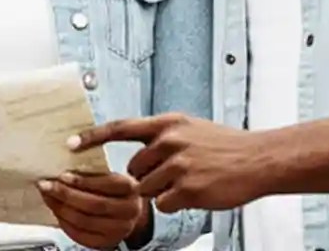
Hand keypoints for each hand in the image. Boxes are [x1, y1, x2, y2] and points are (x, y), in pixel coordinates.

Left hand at [37, 172, 150, 249]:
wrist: (126, 211)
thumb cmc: (114, 189)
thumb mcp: (111, 174)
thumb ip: (93, 170)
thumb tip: (64, 164)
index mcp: (132, 188)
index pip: (108, 184)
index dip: (83, 180)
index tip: (63, 175)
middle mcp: (130, 211)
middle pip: (94, 204)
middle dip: (66, 194)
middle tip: (47, 185)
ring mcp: (120, 230)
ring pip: (85, 221)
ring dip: (61, 208)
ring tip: (48, 197)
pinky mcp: (107, 242)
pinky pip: (81, 235)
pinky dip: (64, 223)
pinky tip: (56, 211)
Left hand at [69, 113, 271, 212]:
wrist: (258, 160)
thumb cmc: (225, 146)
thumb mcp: (190, 129)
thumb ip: (162, 136)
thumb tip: (137, 146)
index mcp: (168, 123)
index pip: (120, 127)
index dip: (92, 137)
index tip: (70, 143)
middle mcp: (170, 141)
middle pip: (134, 169)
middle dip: (146, 177)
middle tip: (174, 174)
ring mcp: (178, 165)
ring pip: (147, 189)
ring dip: (163, 192)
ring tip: (190, 181)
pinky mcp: (187, 189)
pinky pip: (163, 204)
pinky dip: (176, 204)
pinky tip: (196, 193)